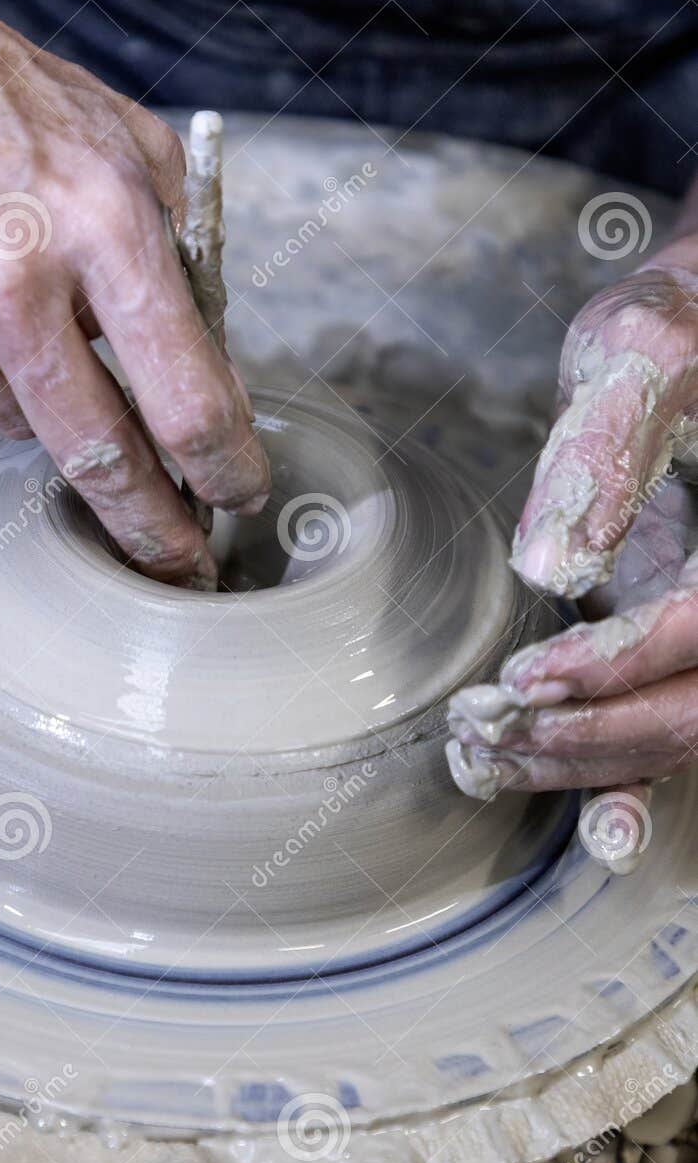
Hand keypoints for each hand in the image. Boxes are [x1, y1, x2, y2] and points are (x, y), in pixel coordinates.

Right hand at [0, 0, 268, 586]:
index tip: (239, 501)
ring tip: (5, 299)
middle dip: (152, 527)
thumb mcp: (124, 144)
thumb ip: (180, 261)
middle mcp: (5, 280)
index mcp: (97, 220)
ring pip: (15, 425)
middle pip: (101, 460)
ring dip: (36, 394)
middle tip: (180, 561)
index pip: (186, 396)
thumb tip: (214, 385)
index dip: (224, 470)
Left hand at [447, 254, 697, 813]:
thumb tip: (551, 567)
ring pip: (683, 737)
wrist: (696, 343)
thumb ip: (602, 449)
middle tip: (486, 731)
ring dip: (587, 767)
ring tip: (487, 760)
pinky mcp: (691, 646)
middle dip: (587, 735)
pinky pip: (674, 729)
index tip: (521, 678)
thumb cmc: (676, 334)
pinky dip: (629, 780)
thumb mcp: (640, 354)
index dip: (615, 664)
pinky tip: (592, 827)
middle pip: (697, 710)